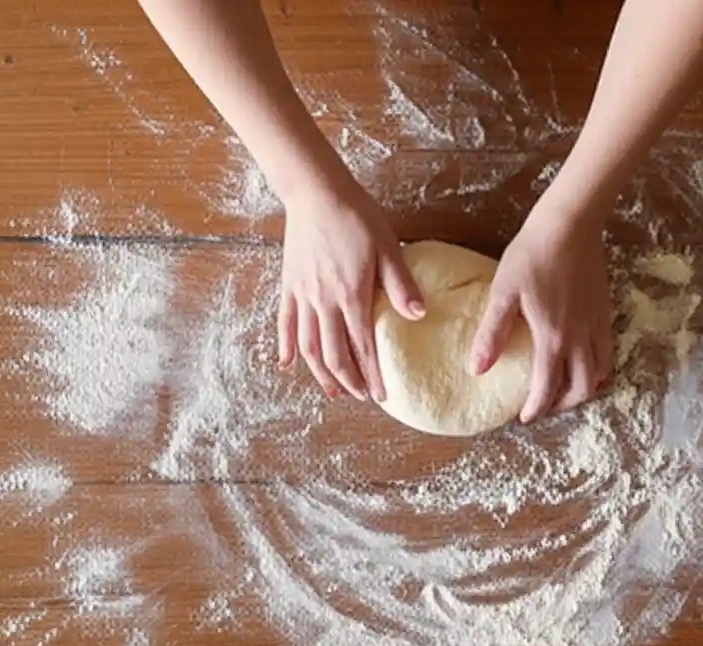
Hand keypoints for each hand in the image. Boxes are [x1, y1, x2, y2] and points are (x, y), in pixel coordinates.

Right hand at [278, 184, 424, 400]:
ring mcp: (303, 295)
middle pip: (333, 354)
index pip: (363, 347)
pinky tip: (288, 364)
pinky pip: (284, 323)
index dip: (372, 375)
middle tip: (361, 396)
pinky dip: (286, 347)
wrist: (316, 192)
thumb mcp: (387, 248)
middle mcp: (324, 302)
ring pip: (308, 346)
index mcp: (352, 295)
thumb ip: (401, 285)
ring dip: (320, 373)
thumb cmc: (356, 216)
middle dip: (349, 381)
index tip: (381, 395)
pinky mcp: (289, 285)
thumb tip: (418, 316)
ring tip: (332, 390)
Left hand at [468, 206, 614, 422]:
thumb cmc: (532, 255)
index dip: (536, 408)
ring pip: (601, 372)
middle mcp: (581, 338)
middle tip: (544, 405)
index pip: (547, 388)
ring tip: (564, 386)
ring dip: (584, 387)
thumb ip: (491, 334)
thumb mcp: (503, 293)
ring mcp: (597, 325)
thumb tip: (477, 369)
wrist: (570, 224)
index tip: (524, 418)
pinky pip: (608, 351)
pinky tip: (582, 358)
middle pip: (582, 388)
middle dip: (563, 404)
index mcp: (553, 338)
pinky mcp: (605, 310)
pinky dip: (597, 366)